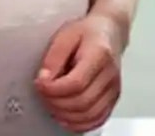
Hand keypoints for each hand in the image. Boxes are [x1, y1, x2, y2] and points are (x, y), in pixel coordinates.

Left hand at [34, 13, 124, 132]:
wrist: (110, 31)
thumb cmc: (88, 33)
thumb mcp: (66, 35)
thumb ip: (53, 57)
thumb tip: (44, 80)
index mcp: (99, 54)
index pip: (76, 83)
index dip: (54, 89)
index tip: (40, 84)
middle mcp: (110, 74)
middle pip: (82, 102)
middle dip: (56, 103)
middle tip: (43, 94)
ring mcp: (114, 88)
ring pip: (89, 114)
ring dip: (66, 115)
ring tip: (52, 105)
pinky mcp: (113, 98)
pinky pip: (98, 119)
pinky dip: (80, 124)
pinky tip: (67, 117)